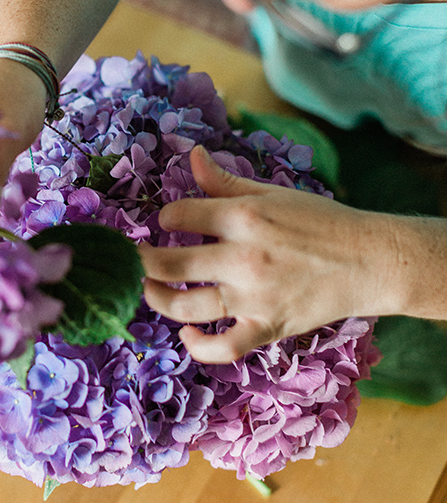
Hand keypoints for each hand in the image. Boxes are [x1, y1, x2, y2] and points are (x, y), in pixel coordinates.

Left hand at [140, 144, 397, 363]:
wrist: (369, 260)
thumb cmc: (320, 221)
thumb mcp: (271, 193)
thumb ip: (224, 181)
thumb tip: (192, 155)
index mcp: (244, 216)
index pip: (178, 215)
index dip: (164, 217)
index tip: (167, 221)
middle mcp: (243, 257)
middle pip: (168, 264)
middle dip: (140, 261)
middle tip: (133, 258)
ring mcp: (254, 297)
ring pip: (185, 306)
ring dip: (156, 299)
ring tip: (149, 288)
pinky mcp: (268, 327)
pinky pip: (222, 348)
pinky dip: (197, 346)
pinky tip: (187, 332)